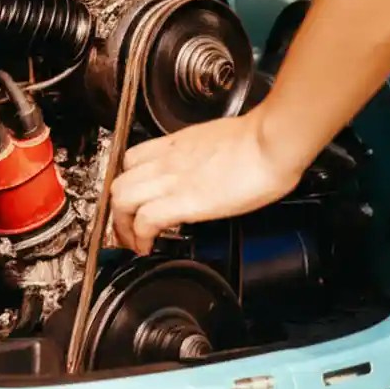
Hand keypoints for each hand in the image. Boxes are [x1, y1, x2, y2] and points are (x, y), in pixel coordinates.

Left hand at [110, 109, 305, 254]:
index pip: (131, 160)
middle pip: (119, 183)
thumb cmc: (260, 141)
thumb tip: (207, 169)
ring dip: (122, 226)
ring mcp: (173, 180)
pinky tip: (147, 248)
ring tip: (133, 243)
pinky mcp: (184, 201)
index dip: (127, 183)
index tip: (132, 202)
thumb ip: (203, 154)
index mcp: (176, 145)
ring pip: (122, 200)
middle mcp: (167, 161)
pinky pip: (145, 220)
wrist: (272, 141)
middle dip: (117, 210)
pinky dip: (139, 237)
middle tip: (125, 229)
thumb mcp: (220, 142)